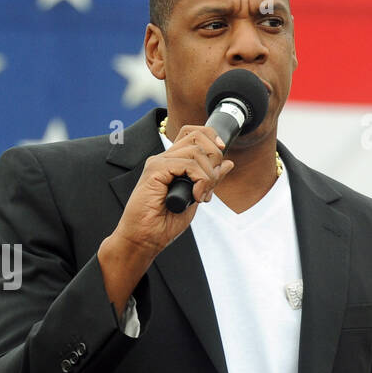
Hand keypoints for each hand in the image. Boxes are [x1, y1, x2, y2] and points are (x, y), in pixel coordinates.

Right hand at [97, 124, 232, 315]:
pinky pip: (188, 164)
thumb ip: (209, 179)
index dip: (211, 139)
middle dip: (214, 156)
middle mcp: (164, 159)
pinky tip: (195, 196)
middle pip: (197, 134)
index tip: (220, 161)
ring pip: (196, 150)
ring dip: (208, 174)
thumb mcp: (195, 198)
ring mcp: (159, 163)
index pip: (193, 134)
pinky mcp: (155, 170)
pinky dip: (199, 180)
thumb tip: (227, 163)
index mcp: (172, 163)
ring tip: (201, 195)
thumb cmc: (162, 224)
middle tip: (211, 183)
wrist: (144, 239)